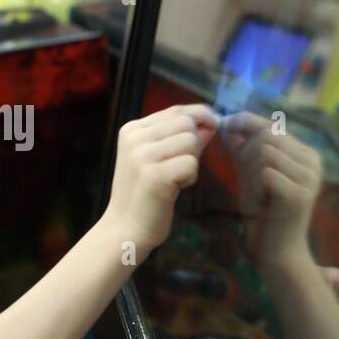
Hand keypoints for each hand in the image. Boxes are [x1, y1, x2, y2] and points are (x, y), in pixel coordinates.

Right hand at [101, 104, 220, 256]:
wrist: (124, 228)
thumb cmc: (144, 194)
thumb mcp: (156, 158)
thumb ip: (180, 137)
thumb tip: (212, 121)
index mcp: (132, 129)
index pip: (176, 110)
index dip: (200, 115)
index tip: (213, 124)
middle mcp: (135, 138)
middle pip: (186, 123)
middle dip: (194, 144)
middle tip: (180, 167)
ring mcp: (143, 156)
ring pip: (191, 141)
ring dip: (191, 162)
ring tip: (174, 179)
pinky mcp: (155, 175)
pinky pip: (191, 163)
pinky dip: (190, 178)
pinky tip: (174, 189)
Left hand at [221, 111, 322, 264]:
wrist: (276, 250)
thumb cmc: (263, 211)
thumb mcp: (252, 174)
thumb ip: (244, 150)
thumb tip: (230, 123)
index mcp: (306, 154)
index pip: (273, 125)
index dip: (246, 122)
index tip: (225, 124)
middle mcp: (314, 162)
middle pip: (268, 136)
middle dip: (246, 152)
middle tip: (245, 176)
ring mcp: (310, 178)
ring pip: (265, 152)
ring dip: (250, 170)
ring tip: (257, 191)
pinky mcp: (301, 195)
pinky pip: (266, 173)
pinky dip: (255, 186)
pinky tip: (262, 201)